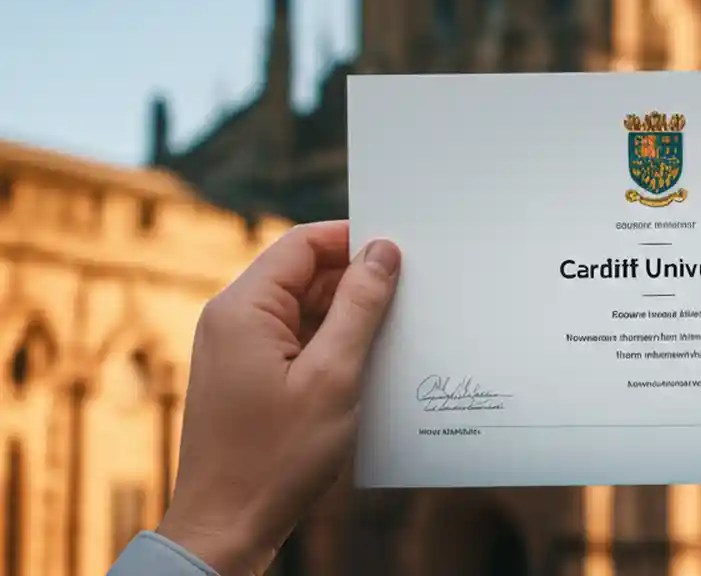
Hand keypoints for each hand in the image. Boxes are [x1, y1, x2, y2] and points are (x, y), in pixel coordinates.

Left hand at [156, 222, 400, 574]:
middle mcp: (232, 320)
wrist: (226, 527)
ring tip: (388, 340)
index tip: (400, 253)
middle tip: (406, 300)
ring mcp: (236, 350)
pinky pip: (295, 340)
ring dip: (346, 318)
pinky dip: (330, 345)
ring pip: (302, 308)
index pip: (303, 244)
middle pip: (303, 274)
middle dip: (355, 282)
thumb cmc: (276, 458)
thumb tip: (382, 252)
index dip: (353, 241)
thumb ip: (360, 307)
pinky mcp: (246, 377)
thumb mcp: (333, 376)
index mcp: (243, 309)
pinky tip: (362, 369)